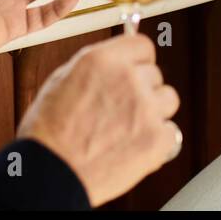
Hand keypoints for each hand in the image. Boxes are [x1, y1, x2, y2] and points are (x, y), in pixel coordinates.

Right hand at [17, 34, 181, 206]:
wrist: (50, 173)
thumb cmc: (49, 132)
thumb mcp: (62, 81)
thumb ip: (97, 66)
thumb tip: (116, 60)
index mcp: (103, 60)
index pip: (143, 46)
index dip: (138, 60)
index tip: (135, 71)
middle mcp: (128, 78)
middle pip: (155, 74)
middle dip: (142, 89)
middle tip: (121, 109)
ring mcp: (146, 109)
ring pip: (168, 100)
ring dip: (153, 112)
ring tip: (127, 129)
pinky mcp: (157, 139)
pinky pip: (171, 132)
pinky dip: (158, 141)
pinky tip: (135, 147)